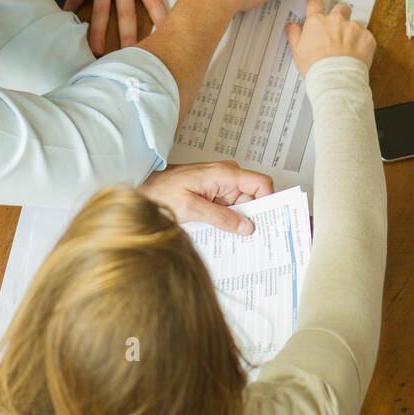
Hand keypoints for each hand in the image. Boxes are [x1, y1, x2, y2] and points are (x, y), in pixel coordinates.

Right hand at [64, 0, 166, 55]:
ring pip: (100, 13)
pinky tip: (64, 22)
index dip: (161, 22)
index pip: (155, 4)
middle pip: (127, 15)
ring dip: (97, 33)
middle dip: (129, 37)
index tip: (167, 38)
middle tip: (131, 57)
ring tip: (96, 51)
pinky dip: (69, 8)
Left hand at [138, 161, 273, 232]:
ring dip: (241, 222)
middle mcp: (226, 177)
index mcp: (224, 174)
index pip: (261, 183)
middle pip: (254, 197)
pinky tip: (226, 235)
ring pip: (243, 206)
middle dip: (254, 217)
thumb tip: (245, 226)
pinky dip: (230, 222)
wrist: (142, 190)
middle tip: (256, 239)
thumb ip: (220, 217)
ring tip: (238, 241)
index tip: (270, 221)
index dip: (270, 201)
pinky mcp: (214, 196)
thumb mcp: (191, 208)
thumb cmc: (161, 192)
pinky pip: (231, 209)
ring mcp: (221, 186)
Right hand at [286, 0, 375, 76]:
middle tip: (338, 25)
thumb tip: (291, 25)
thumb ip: (295, 35)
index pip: (315, 3)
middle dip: (340, 13)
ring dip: (352, 32)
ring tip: (348, 48)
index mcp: (317, 22)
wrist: (335, 79)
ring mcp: (354, 28)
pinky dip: (362, 44)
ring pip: (354, 24)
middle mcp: (336, 20)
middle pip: (340, 8)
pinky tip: (357, 55)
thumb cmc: (315, 67)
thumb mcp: (298, 51)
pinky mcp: (367, 38)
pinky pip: (366, 36)